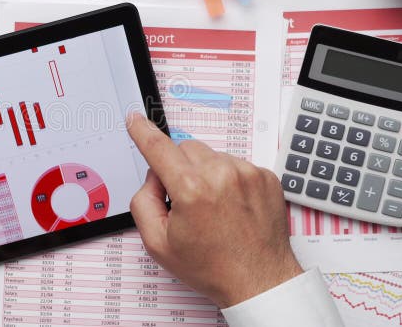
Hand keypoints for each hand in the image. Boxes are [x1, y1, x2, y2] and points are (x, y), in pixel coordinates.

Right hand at [127, 112, 302, 307]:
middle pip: (185, 149)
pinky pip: (235, 164)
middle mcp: (221, 175)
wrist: (260, 281)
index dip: (142, 131)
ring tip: (214, 209)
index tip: (136, 119)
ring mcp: (247, 173)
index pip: (158, 148)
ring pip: (211, 156)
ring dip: (205, 174)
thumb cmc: (213, 267)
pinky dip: (229, 180)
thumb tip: (154, 177)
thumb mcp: (158, 244)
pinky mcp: (265, 176)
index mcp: (192, 190)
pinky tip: (232, 207)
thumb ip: (143, 202)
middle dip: (179, 168)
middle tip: (185, 201)